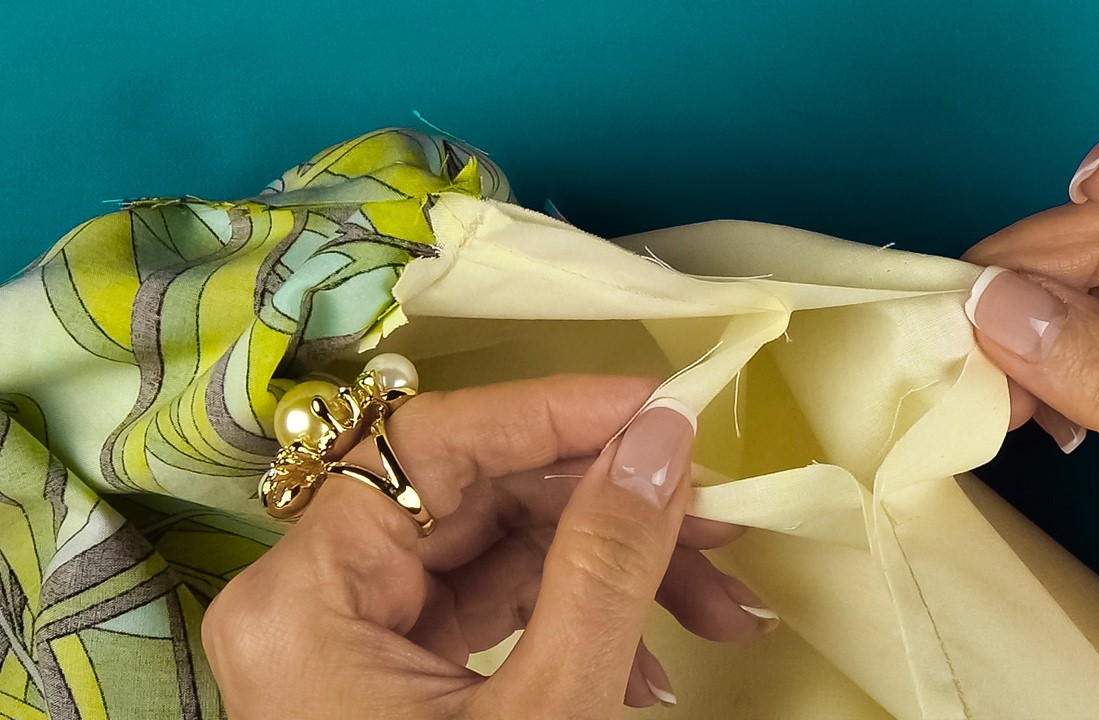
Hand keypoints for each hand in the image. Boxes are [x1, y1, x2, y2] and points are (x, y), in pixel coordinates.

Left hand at [202, 375, 771, 718]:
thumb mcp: (550, 712)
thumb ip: (603, 566)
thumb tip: (660, 443)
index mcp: (306, 599)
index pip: (430, 445)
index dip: (551, 411)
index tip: (660, 405)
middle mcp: (314, 602)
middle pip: (472, 496)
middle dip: (610, 508)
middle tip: (717, 520)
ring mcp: (354, 640)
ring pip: (497, 553)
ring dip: (617, 570)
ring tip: (720, 605)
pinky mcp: (398, 676)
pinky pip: (495, 613)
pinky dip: (581, 622)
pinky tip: (656, 662)